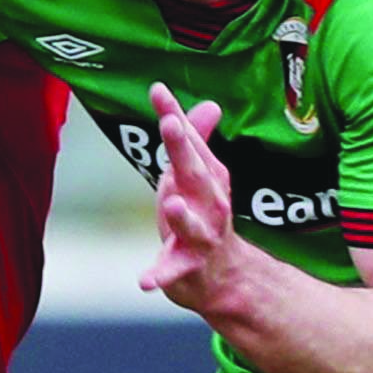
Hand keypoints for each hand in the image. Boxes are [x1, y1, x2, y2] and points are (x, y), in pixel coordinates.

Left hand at [134, 85, 242, 313]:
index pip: (190, 142)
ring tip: (172, 203)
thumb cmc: (203, 217)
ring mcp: (201, 237)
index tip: (157, 90)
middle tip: (171, 124)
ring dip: (182, 215)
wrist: (227, 277)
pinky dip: (160, 276)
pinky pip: (173, 272)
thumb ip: (197, 141)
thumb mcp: (199, 178)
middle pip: (196, 173)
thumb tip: (210, 103)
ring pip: (192, 225)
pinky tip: (145, 282)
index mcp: (207, 178)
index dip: (173, 115)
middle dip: (183, 149)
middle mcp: (209, 204)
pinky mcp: (188, 268)